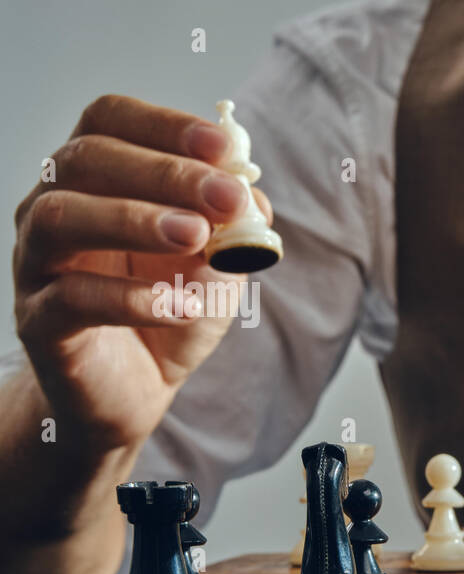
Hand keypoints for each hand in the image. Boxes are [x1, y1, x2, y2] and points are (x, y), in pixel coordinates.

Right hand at [12, 94, 271, 453]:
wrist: (139, 387)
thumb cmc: (174, 307)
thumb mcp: (219, 261)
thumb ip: (235, 224)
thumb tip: (251, 191)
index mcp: (95, 179)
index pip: (110, 120)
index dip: (164, 124)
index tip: (224, 147)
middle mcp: (53, 207)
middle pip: (86, 159)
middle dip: (165, 173)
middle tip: (224, 199)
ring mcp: (37, 262)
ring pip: (61, 217)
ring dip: (134, 219)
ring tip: (196, 237)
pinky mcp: (39, 320)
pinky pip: (70, 298)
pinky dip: (132, 298)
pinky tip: (182, 306)